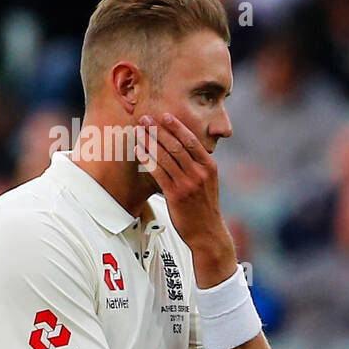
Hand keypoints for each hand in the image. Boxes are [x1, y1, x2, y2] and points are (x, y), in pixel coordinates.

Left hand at [134, 113, 235, 284]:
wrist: (207, 232)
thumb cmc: (204, 207)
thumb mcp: (208, 183)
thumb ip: (198, 167)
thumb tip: (182, 150)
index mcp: (210, 167)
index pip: (192, 141)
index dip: (177, 127)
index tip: (164, 115)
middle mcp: (200, 173)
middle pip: (176, 145)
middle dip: (159, 130)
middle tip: (145, 118)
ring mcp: (188, 184)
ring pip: (165, 156)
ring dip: (150, 141)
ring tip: (138, 130)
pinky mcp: (175, 195)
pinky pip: (158, 172)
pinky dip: (147, 159)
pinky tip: (138, 150)